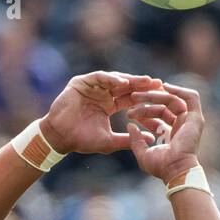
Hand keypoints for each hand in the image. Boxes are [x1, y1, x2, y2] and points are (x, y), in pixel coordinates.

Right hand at [39, 71, 179, 155]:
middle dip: (141, 84)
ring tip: (143, 81)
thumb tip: (151, 140)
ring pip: (114, 79)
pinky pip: (99, 77)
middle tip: (157, 83)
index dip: (143, 96)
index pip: (129, 98)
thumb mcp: (109, 141)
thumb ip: (129, 139)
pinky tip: (122, 83)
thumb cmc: (82, 141)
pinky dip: (110, 79)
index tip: (160, 96)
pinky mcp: (81, 82)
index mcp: (108, 105)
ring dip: (129, 79)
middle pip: (125, 86)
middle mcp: (102, 93)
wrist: (60, 138)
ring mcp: (91, 86)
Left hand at [128, 83, 205, 183]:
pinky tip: (164, 86)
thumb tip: (130, 126)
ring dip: (156, 95)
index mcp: (172, 134)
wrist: (175, 170)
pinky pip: (191, 97)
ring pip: (173, 100)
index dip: (145, 112)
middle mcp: (182, 126)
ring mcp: (190, 121)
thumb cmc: (161, 167)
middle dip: (147, 101)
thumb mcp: (143, 153)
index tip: (130, 111)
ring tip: (140, 95)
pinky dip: (179, 90)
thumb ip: (136, 140)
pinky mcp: (196, 118)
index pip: (158, 117)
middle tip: (132, 99)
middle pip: (164, 106)